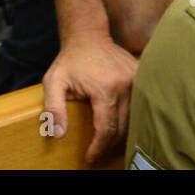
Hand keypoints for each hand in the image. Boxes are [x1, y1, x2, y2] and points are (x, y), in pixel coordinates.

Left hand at [41, 32, 137, 164]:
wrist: (89, 35)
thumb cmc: (70, 60)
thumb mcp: (53, 82)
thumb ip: (53, 108)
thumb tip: (58, 135)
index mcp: (105, 87)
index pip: (107, 128)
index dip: (99, 148)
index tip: (90, 159)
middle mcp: (126, 84)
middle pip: (122, 126)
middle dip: (109, 145)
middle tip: (97, 155)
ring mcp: (136, 79)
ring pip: (133, 118)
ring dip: (121, 134)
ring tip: (106, 143)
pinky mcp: (141, 77)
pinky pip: (138, 105)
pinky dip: (129, 118)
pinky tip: (118, 126)